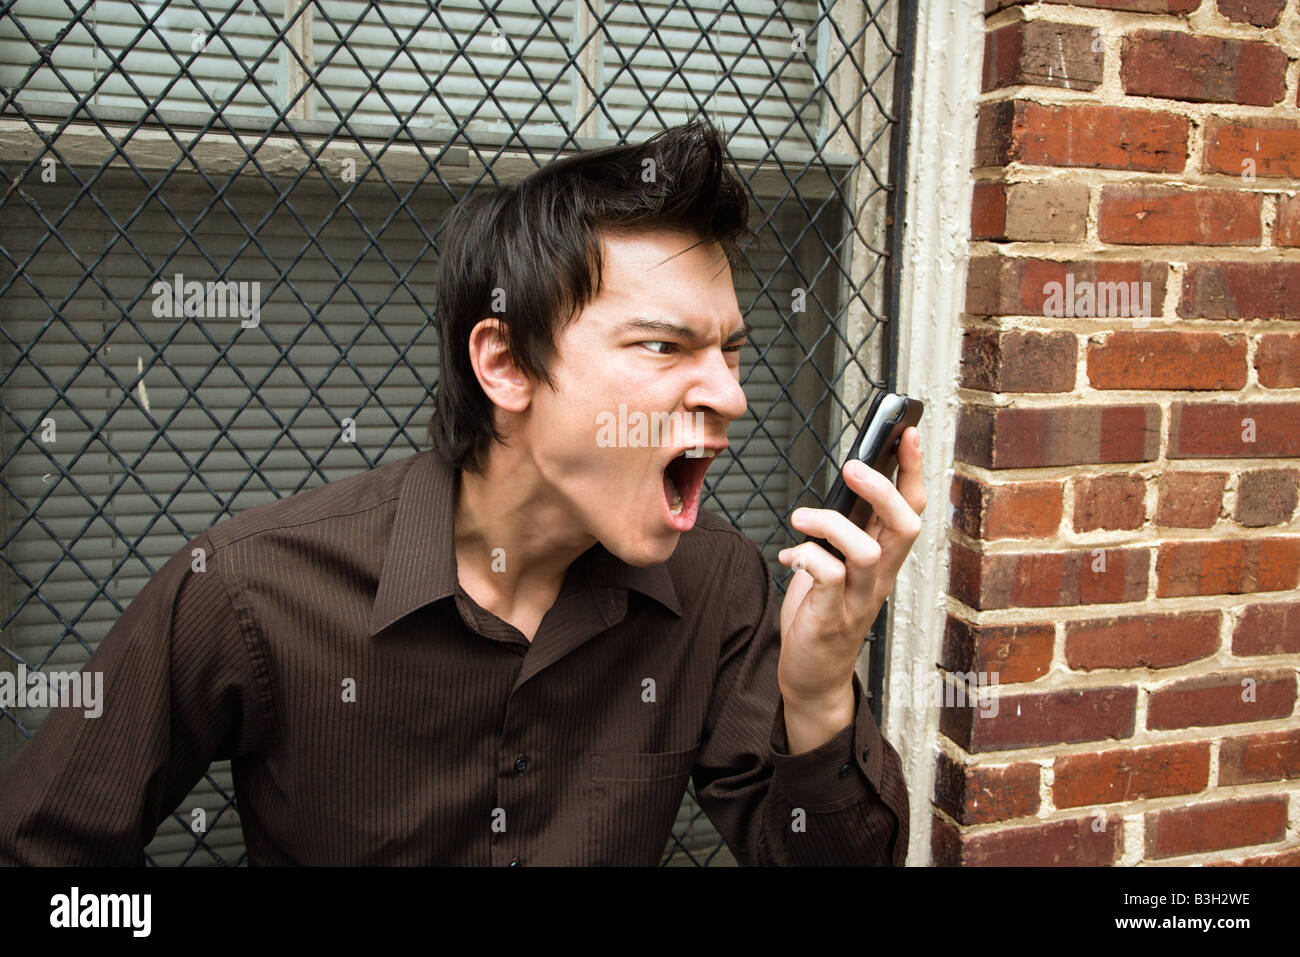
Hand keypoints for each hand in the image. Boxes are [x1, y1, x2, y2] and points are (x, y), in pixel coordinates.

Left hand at [775, 426, 925, 751]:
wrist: (812, 675)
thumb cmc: (823, 611)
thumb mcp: (838, 561)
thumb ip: (844, 529)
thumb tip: (841, 484)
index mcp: (885, 558)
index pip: (912, 508)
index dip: (912, 469)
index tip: (905, 432)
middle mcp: (881, 577)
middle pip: (905, 524)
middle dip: (882, 489)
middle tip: (851, 466)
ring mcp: (859, 599)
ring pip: (867, 550)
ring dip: (831, 524)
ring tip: (800, 518)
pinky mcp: (832, 618)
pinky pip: (829, 578)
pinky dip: (807, 557)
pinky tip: (789, 557)